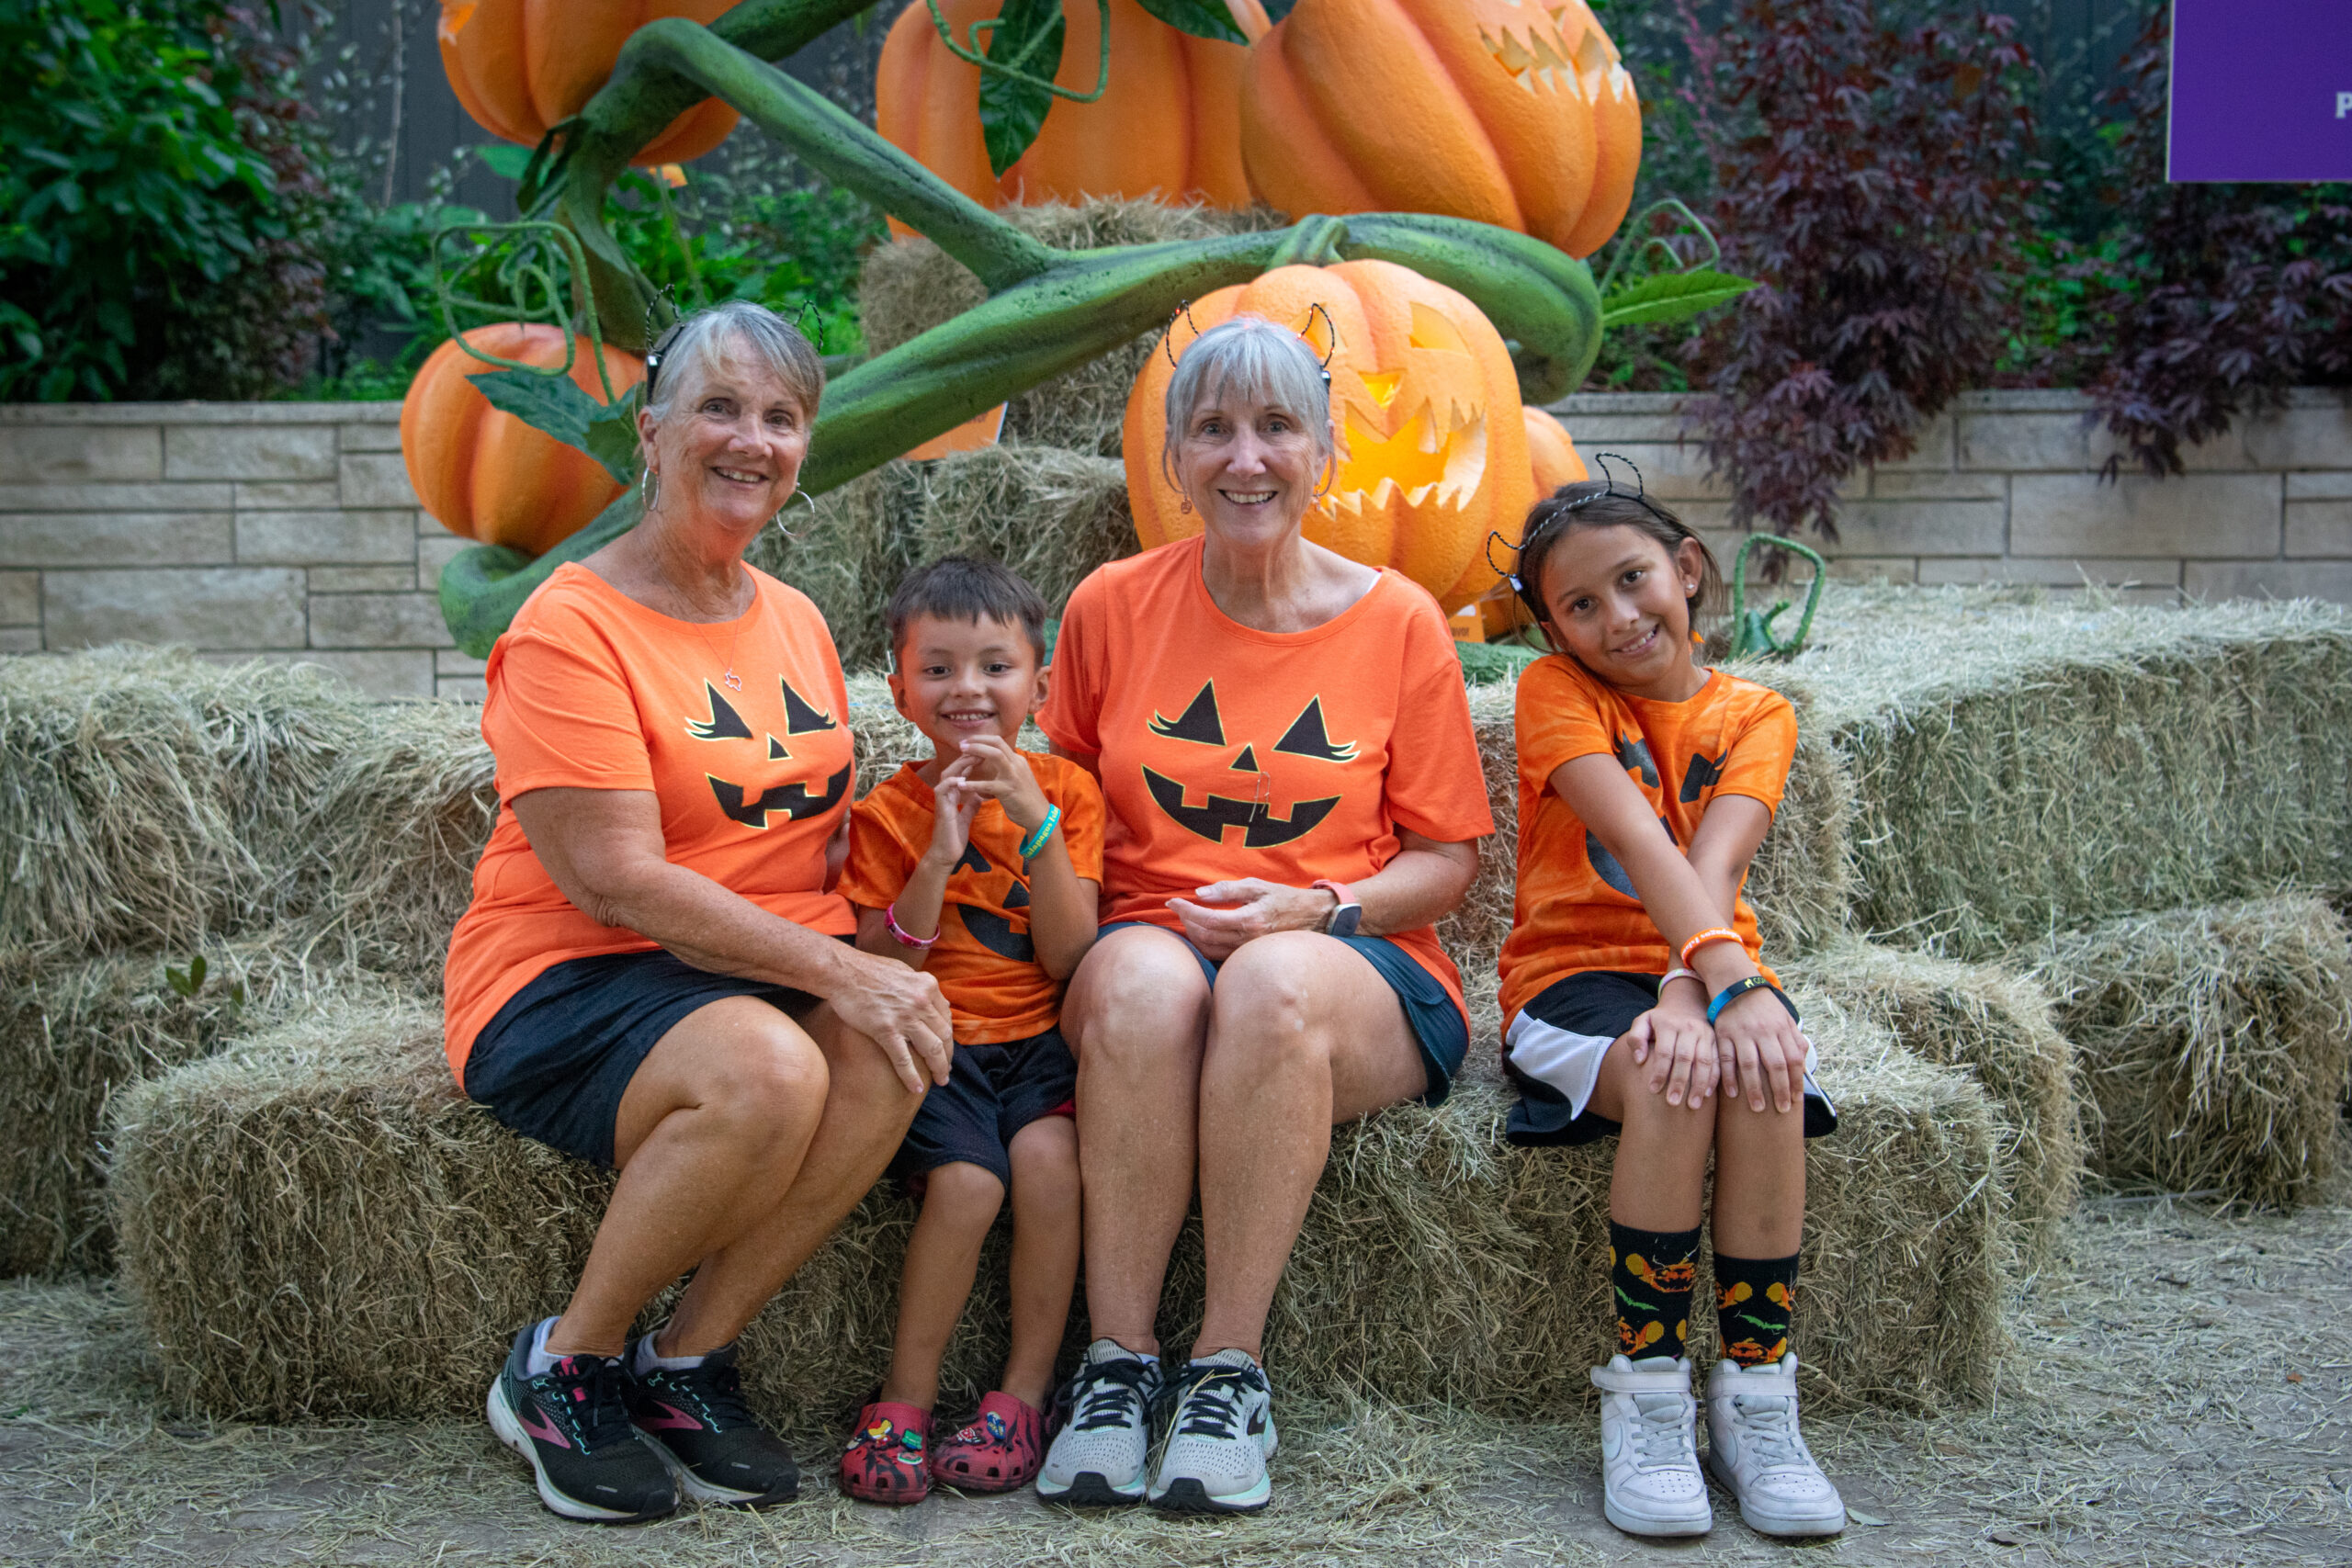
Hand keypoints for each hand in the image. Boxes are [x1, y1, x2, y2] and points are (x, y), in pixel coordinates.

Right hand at [828, 949, 953, 1093]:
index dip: (948, 1036)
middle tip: (946, 1070)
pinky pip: (904, 1058)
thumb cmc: (867, 969)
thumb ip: (921, 987)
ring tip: (940, 1081)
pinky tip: (916, 1088)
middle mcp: (921, 1001)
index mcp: (927, 985)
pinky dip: (911, 1076)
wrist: (841, 971)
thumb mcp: (904, 971)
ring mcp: (905, 1016)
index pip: (946, 1016)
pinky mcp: (885, 1029)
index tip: (946, 1048)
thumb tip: (937, 1002)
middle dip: (948, 1056)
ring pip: (931, 1049)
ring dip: (939, 1068)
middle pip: (944, 1035)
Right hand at [922, 753, 981, 868]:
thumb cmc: (955, 837)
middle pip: (954, 768)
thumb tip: (979, 795)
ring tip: (973, 757)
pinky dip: (952, 782)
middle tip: (981, 749)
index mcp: (952, 794)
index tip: (986, 754)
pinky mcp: (940, 807)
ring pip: (947, 775)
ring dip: (960, 765)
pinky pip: (943, 790)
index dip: (972, 761)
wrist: (946, 854)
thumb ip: (971, 805)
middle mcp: (945, 793)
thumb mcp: (967, 817)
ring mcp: (941, 799)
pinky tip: (962, 778)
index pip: (961, 772)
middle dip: (967, 757)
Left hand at [951, 734, 1049, 831]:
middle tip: (961, 744)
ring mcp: (1013, 776)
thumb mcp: (1017, 777)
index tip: (968, 741)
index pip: (999, 741)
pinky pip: (987, 784)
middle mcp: (1016, 764)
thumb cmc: (1025, 798)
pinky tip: (960, 786)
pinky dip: (973, 784)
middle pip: (997, 743)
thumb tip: (990, 761)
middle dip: (977, 740)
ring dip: (976, 751)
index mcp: (1017, 761)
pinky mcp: (1008, 790)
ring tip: (961, 754)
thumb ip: (1006, 767)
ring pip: (995, 755)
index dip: (982, 739)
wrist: (1039, 815)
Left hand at [1166, 879, 1334, 961]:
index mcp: (1251, 919)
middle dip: (1186, 921)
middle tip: (1179, 907)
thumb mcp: (1257, 886)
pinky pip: (1217, 955)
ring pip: (1208, 949)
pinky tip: (1200, 931)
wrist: (1310, 919)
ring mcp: (1247, 951)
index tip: (1172, 901)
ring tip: (1188, 918)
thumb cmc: (1283, 898)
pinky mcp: (1246, 957)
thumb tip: (1200, 893)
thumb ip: (1228, 890)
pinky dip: (1203, 944)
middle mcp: (1248, 939)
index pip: (1209, 919)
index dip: (1186, 911)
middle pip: (1205, 936)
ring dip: (1192, 934)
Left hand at [1627, 1006, 1717, 1108]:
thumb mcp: (1643, 1022)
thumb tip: (1639, 1060)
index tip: (1653, 1090)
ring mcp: (1705, 1034)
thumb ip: (1636, 1038)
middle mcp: (1689, 1028)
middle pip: (1685, 1058)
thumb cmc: (1659, 1021)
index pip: (1664, 1052)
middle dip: (1680, 1082)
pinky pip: (1718, 1061)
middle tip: (1673, 1103)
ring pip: (1705, 1061)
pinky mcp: (1717, 1040)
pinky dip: (1715, 1078)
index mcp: (1669, 1024)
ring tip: (1693, 1105)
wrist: (1685, 1005)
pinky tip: (1708, 1095)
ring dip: (1700, 1085)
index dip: (1659, 1072)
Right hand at [1714, 985, 1806, 1113]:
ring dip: (1754, 1089)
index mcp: (1781, 1028)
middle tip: (1781, 1109)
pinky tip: (1732, 1093)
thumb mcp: (1785, 1017)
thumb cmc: (1763, 1005)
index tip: (1795, 1099)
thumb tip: (1803, 1062)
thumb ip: (1795, 1038)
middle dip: (1779, 1090)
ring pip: (1749, 1065)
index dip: (1796, 1081)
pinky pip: (1725, 1058)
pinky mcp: (1723, 1033)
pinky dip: (1729, 1077)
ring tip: (1758, 1108)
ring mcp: (1742, 1033)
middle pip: (1775, 1065)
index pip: (1793, 1059)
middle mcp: (1763, 1031)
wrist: (1736, 982)